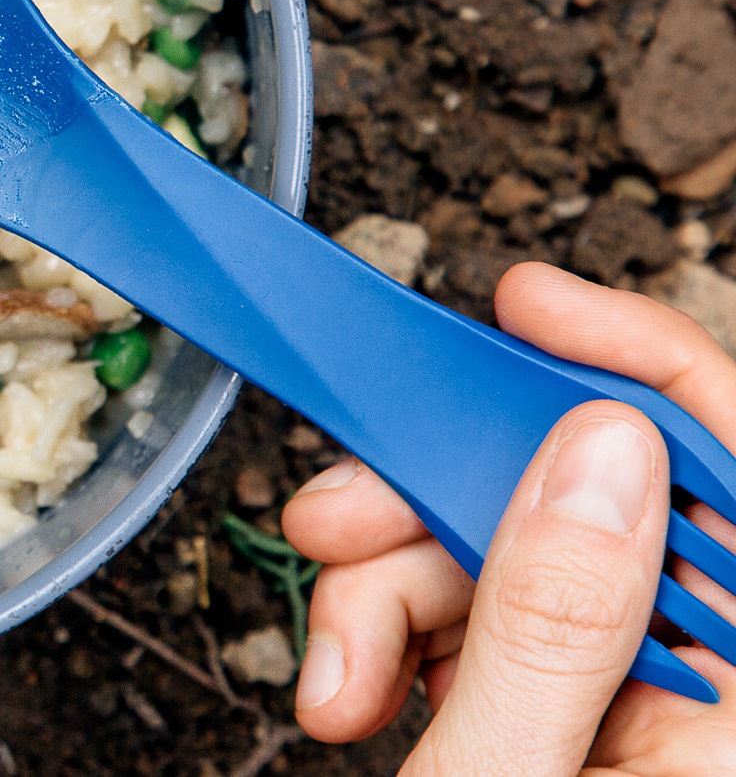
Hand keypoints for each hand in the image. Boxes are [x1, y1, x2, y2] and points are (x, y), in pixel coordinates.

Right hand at [281, 261, 735, 772]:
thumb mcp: (505, 773)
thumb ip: (550, 621)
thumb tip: (592, 450)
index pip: (727, 462)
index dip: (632, 359)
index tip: (519, 302)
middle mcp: (701, 686)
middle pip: (581, 498)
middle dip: (434, 501)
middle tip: (336, 525)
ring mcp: (626, 699)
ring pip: (503, 549)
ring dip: (387, 589)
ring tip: (335, 671)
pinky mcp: (555, 706)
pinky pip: (474, 609)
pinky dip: (392, 631)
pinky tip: (356, 683)